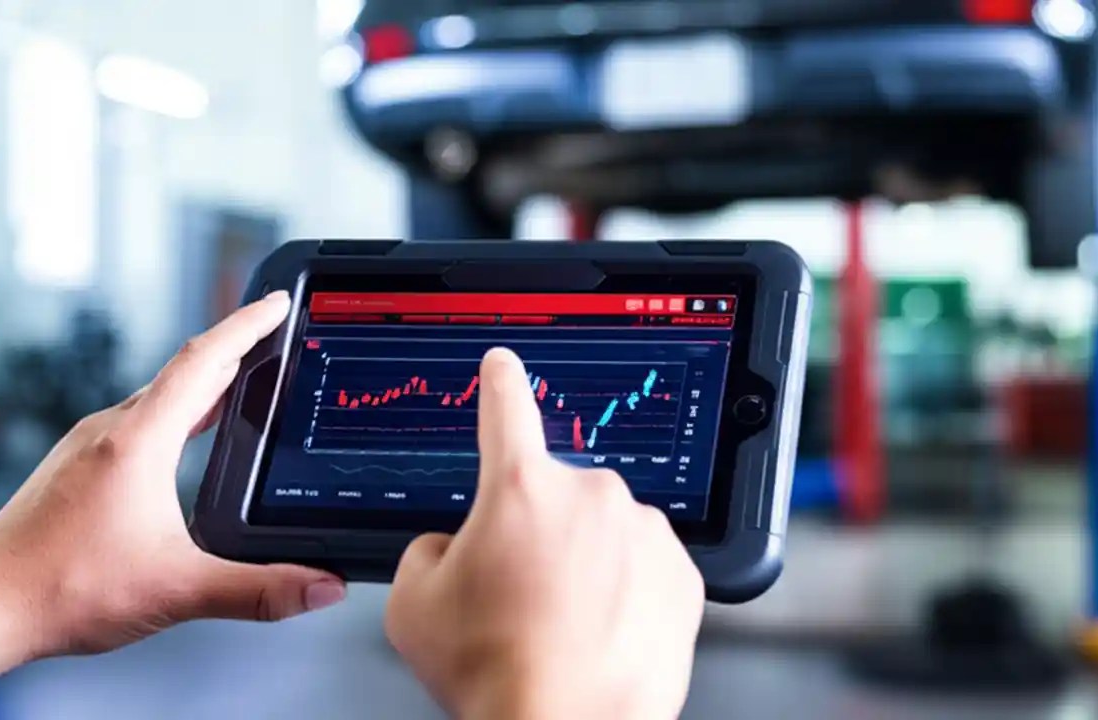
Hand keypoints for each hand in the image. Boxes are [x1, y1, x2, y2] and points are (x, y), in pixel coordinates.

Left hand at [0, 292, 345, 692]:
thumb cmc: (60, 591)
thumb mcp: (179, 590)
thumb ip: (259, 591)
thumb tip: (321, 587)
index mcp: (138, 442)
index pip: (203, 361)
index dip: (247, 326)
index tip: (277, 303)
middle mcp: (108, 433)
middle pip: (182, 372)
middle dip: (234, 350)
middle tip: (272, 337)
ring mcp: (86, 447)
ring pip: (156, 398)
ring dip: (202, 384)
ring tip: (238, 383)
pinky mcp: (73, 468)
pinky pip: (135, 422)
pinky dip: (172, 415)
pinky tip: (181, 442)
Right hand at [385, 348, 705, 719]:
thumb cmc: (496, 673)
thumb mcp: (414, 604)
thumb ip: (429, 550)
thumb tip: (452, 547)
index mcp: (521, 489)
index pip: (506, 408)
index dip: (500, 382)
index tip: (505, 363)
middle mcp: (590, 496)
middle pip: (554, 495)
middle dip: (537, 532)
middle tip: (520, 593)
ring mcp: (644, 532)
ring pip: (604, 531)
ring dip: (586, 561)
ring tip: (562, 621)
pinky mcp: (683, 572)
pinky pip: (645, 565)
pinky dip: (626, 589)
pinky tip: (600, 629)